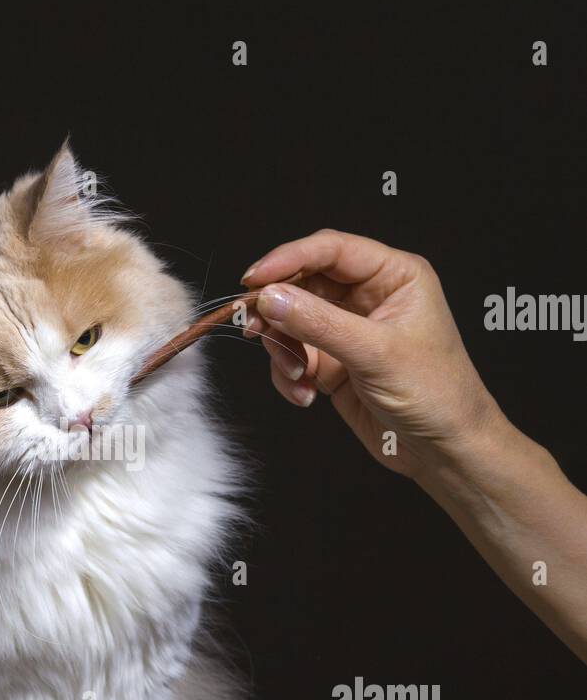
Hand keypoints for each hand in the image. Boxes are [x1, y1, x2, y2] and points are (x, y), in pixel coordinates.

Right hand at [242, 229, 503, 479]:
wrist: (445, 449)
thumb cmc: (437, 394)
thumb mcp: (375, 353)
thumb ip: (318, 322)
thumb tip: (271, 297)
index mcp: (393, 275)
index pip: (331, 250)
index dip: (288, 258)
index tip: (254, 280)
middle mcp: (369, 296)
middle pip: (303, 282)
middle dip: (278, 308)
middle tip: (254, 327)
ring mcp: (348, 330)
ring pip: (291, 320)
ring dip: (283, 348)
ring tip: (296, 375)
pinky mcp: (333, 362)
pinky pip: (293, 355)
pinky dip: (289, 375)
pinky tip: (305, 394)